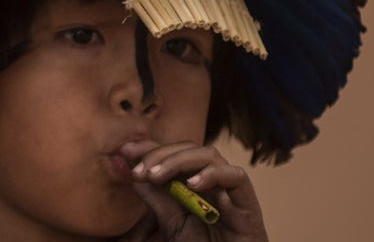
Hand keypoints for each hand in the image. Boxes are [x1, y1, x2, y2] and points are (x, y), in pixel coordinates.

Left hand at [113, 139, 268, 241]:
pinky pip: (235, 176)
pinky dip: (212, 174)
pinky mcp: (248, 204)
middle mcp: (214, 182)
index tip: (125, 150)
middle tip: (139, 171)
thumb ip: (158, 200)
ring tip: (156, 176)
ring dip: (178, 160)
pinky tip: (191, 185)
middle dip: (160, 154)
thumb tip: (136, 174)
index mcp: (195, 185)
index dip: (150, 148)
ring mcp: (231, 191)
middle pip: (189, 149)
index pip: (174, 154)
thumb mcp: (173, 225)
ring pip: (209, 155)